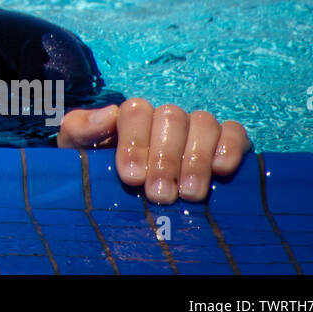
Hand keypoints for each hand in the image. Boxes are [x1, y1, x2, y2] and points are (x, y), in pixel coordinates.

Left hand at [57, 98, 250, 203]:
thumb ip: (80, 129)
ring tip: (188, 193)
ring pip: (202, 123)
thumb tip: (107, 115)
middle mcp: (164, 117)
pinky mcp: (225, 142)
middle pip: (171, 118)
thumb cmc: (100, 174)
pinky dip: (230, 147)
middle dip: (165, 159)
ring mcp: (196, 127)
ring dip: (196, 159)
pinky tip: (222, 170)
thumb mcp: (78, 151)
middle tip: (160, 194)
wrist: (124, 199)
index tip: (131, 177)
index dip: (135, 142)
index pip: (136, 112)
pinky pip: (234, 132)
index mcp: (130, 116)